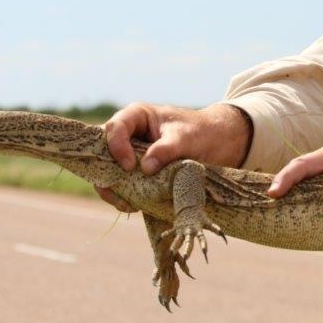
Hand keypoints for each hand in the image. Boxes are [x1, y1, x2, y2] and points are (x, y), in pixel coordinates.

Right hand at [92, 102, 251, 211]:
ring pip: (108, 171)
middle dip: (107, 172)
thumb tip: (144, 168)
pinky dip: (124, 196)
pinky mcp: (137, 172)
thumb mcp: (186, 138)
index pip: (115, 127)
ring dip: (114, 189)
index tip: (130, 166)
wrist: (219, 144)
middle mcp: (129, 134)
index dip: (117, 147)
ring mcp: (131, 153)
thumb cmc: (201, 132)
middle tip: (119, 193)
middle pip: (103, 151)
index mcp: (138, 116)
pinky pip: (121, 184)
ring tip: (128, 205)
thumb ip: (166, 149)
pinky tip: (135, 206)